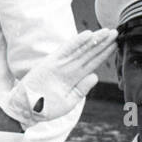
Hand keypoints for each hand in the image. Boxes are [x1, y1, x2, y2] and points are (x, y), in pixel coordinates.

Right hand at [0, 28, 117, 125]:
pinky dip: (77, 43)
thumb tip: (95, 76)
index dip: (104, 54)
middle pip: (89, 54)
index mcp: (74, 78)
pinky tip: (88, 35)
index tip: (115, 45)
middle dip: (103, 43)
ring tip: (106, 32)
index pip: (92, 63)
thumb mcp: (68, 101)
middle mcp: (68, 69)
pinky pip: (66, 51)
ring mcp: (60, 64)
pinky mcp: (51, 62)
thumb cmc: (45, 108)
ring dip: (94, 41)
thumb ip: (81, 89)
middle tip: (115, 32)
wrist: (26, 109)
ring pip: (81, 50)